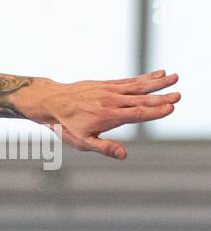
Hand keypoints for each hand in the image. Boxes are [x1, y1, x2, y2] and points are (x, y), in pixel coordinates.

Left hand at [17, 69, 179, 159]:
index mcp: (108, 117)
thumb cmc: (66, 125)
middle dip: (161, 97)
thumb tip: (124, 155)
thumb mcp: (82, 142)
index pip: (136, 114)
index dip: (154, 111)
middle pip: (141, 99)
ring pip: (138, 86)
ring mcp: (110, 91)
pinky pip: (129, 81)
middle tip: (179, 95)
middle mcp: (111, 101)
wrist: (51, 102)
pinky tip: (158, 74)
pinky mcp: (107, 84)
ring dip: (158, 83)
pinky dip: (144, 77)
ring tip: (175, 78)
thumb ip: (104, 147)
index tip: (171, 108)